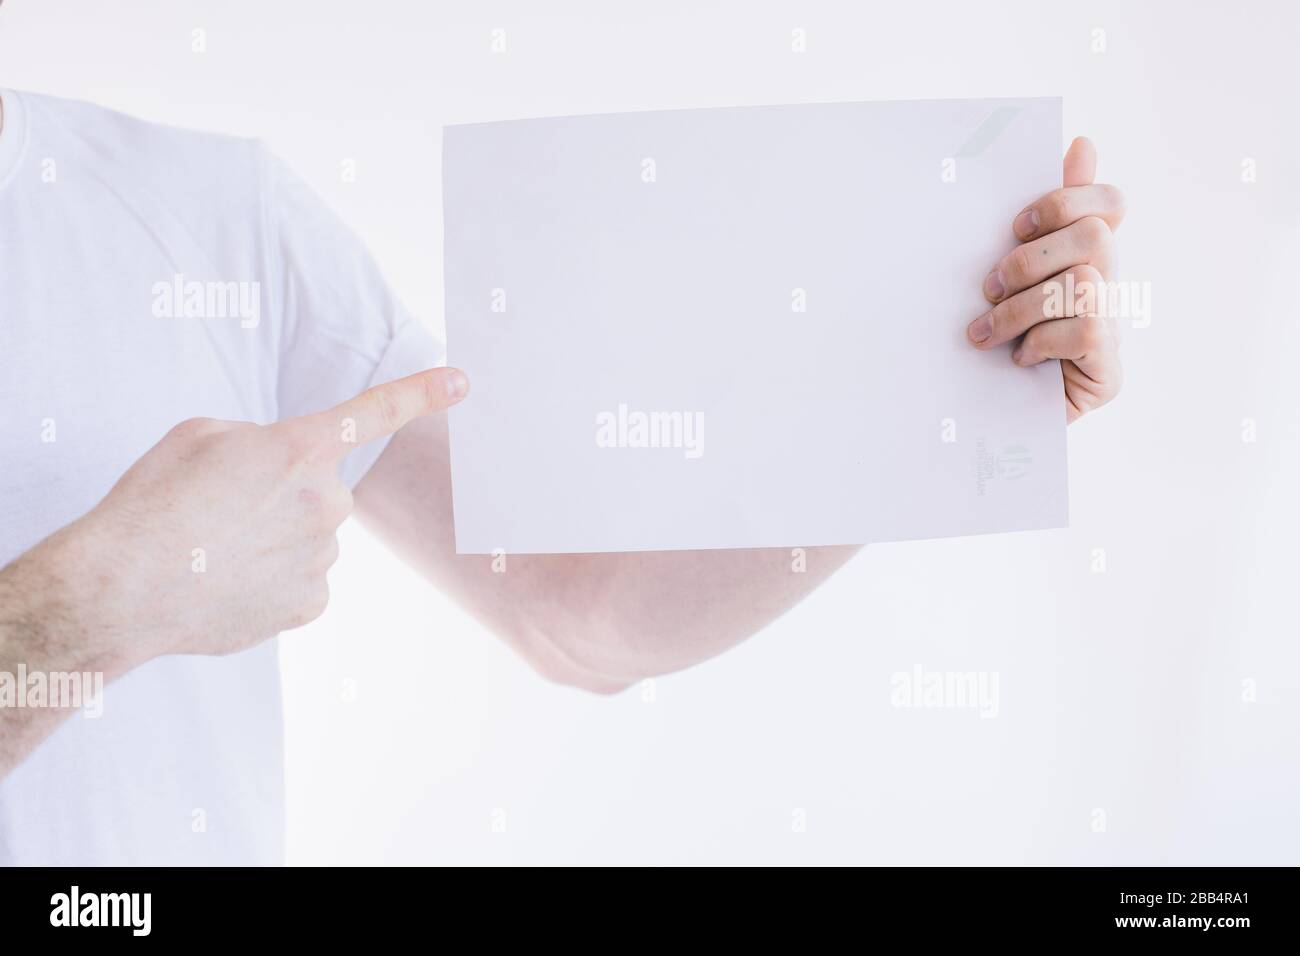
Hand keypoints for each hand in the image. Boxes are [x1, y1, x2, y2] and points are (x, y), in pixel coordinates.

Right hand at [44, 367, 468, 667]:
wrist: (121, 588)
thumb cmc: (153, 503)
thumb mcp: (200, 436)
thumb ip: (260, 441)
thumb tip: (282, 471)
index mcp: (301, 448)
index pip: (374, 412)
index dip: (422, 393)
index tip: (460, 381)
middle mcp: (326, 503)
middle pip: (320, 491)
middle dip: (283, 496)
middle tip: (222, 511)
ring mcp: (322, 559)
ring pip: (309, 538)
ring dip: (273, 540)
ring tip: (213, 550)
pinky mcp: (309, 605)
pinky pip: (301, 581)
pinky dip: (270, 581)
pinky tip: (227, 584)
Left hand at [966, 137, 1125, 422]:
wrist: (986, 417)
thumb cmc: (992, 340)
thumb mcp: (1001, 278)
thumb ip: (1035, 221)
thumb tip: (1081, 143)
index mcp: (1082, 258)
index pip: (1109, 203)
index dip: (1069, 199)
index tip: (1017, 225)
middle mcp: (1107, 286)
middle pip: (1094, 237)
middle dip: (1031, 258)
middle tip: (989, 286)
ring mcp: (1113, 328)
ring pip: (1082, 284)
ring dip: (1021, 308)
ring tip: (984, 332)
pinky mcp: (1108, 371)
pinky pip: (1087, 329)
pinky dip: (1042, 341)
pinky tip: (1019, 358)